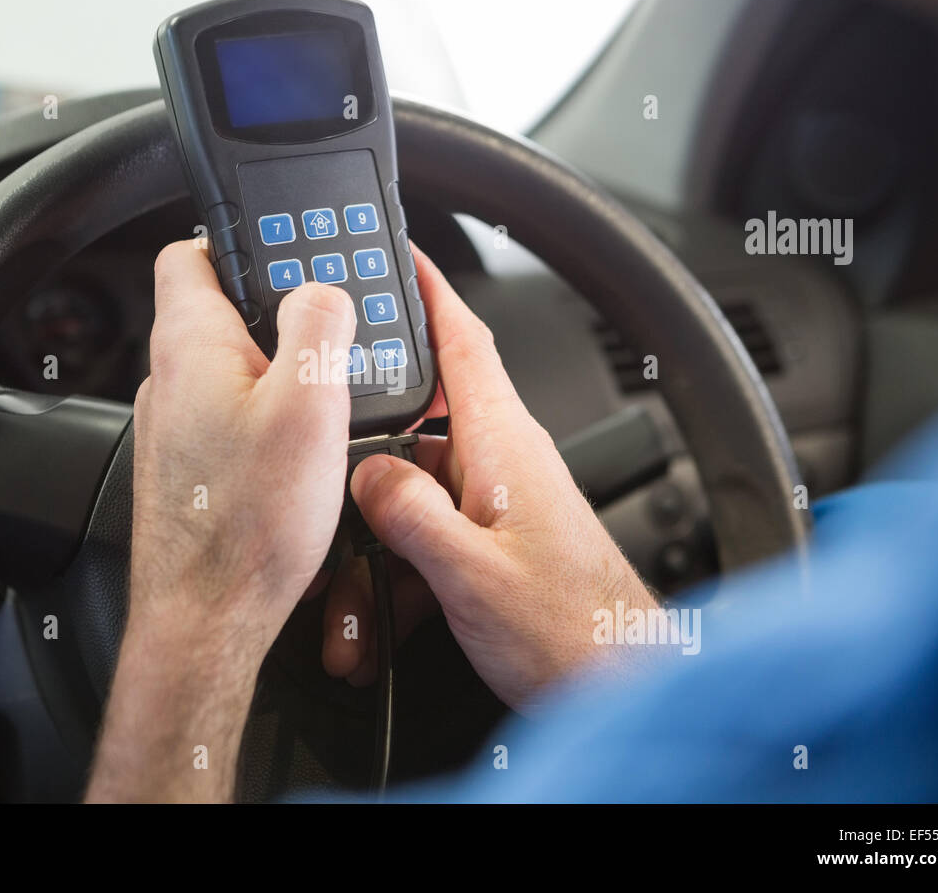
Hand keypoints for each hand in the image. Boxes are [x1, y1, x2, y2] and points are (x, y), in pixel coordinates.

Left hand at [88, 240, 355, 801]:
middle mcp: (171, 381)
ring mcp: (176, 427)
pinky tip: (305, 447)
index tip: (287, 248)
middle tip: (333, 332)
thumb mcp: (309, 407)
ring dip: (279, 367)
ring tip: (330, 395)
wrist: (209, 618)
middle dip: (280, 310)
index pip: (191, 251)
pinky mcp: (190, 468)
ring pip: (232, 367)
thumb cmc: (247, 527)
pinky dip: (269, 415)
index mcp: (190, 346)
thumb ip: (319, 327)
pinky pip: (232, 416)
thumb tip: (325, 291)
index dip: (241, 238)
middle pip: (222, 310)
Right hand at [325, 245, 657, 709]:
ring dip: (374, 551)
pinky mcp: (493, 542)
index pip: (464, 341)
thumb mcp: (472, 574)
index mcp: (504, 445)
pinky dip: (397, 578)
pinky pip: (426, 538)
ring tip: (351, 613)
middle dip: (360, 468)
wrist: (620, 683)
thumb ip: (411, 514)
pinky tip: (377, 624)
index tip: (395, 255)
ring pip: (410, 497)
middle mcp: (501, 463)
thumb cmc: (575, 631)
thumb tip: (365, 474)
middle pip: (413, 430)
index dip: (428, 291)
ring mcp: (497, 503)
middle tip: (317, 490)